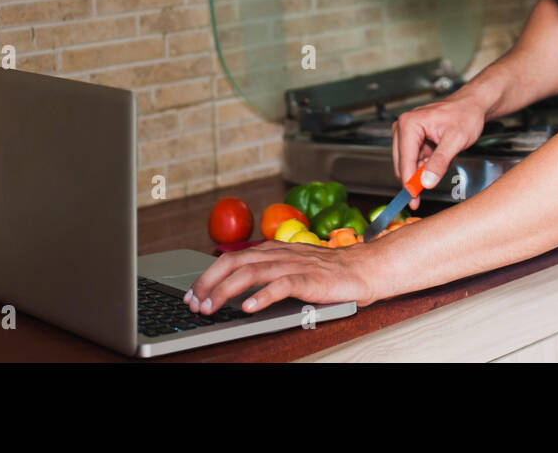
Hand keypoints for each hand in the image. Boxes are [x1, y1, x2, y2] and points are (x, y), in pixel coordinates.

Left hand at [183, 240, 380, 314]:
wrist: (365, 268)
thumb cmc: (329, 273)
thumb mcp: (292, 269)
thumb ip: (268, 273)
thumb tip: (238, 290)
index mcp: (273, 251)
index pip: (232, 258)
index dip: (208, 275)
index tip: (193, 294)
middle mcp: (280, 254)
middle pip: (235, 262)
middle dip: (209, 283)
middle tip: (195, 303)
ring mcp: (295, 265)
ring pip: (252, 272)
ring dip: (226, 291)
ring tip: (211, 307)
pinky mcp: (311, 278)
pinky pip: (282, 285)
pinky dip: (263, 296)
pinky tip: (249, 307)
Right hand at [392, 94, 486, 210]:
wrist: (472, 106)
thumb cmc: (465, 115)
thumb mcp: (456, 140)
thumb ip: (440, 162)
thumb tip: (426, 182)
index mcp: (410, 124)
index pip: (405, 160)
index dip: (409, 183)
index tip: (413, 200)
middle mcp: (403, 127)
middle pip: (402, 164)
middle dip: (416, 178)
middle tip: (428, 191)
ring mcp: (407, 134)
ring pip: (408, 164)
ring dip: (423, 170)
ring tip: (445, 159)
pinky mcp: (412, 140)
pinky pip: (415, 161)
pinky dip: (427, 166)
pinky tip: (441, 157)